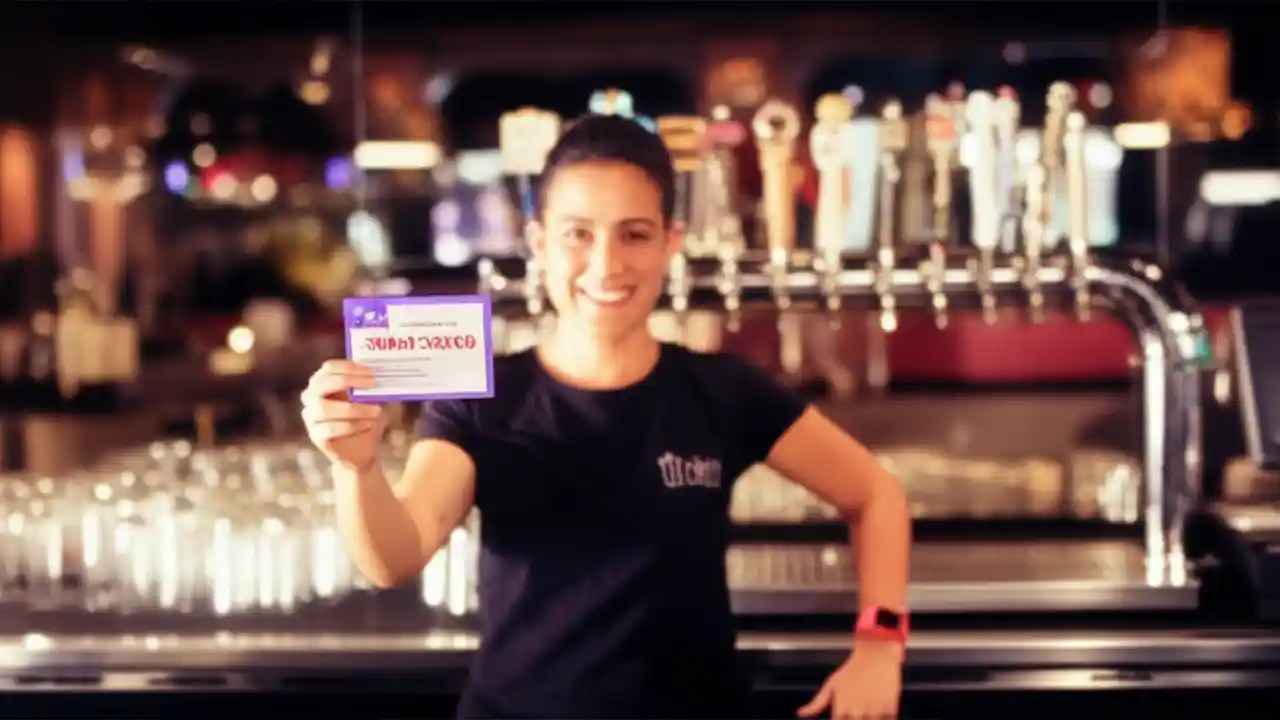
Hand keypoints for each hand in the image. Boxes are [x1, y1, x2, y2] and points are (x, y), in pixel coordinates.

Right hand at [301, 359, 384, 473]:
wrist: (362, 451)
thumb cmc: (366, 418)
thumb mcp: (373, 399)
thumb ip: (374, 386)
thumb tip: (386, 373)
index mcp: (324, 382)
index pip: (329, 368)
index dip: (349, 367)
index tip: (371, 372)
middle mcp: (312, 397)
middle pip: (321, 383)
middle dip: (347, 381)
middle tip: (372, 383)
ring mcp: (311, 418)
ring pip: (324, 408)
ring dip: (353, 408)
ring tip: (376, 411)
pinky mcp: (316, 436)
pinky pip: (328, 429)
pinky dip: (350, 426)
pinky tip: (368, 425)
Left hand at [797, 639, 901, 718]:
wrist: (876, 653)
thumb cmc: (853, 668)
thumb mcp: (831, 684)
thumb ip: (816, 703)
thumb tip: (801, 714)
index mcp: (841, 709)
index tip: (841, 719)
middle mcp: (857, 712)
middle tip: (855, 715)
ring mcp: (875, 712)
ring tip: (866, 714)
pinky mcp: (890, 709)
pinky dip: (883, 719)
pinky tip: (878, 714)